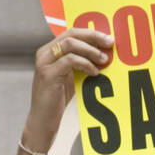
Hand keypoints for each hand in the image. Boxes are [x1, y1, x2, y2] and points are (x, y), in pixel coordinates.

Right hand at [24, 26, 114, 150]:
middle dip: (93, 36)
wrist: (43, 121)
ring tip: (104, 60)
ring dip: (91, 50)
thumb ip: (81, 64)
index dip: (91, 33)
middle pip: (71, 34)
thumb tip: (103, 55)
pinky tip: (94, 73)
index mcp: (50, 51)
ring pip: (70, 44)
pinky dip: (85, 64)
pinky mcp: (48, 74)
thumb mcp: (71, 78)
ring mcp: (44, 62)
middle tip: (110, 43)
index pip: (71, 33)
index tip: (109, 39)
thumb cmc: (58, 101)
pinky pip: (70, 60)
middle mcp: (45, 53)